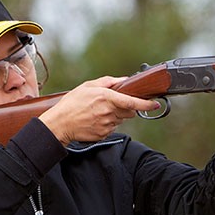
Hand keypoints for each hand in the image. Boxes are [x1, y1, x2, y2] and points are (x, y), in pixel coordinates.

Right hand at [38, 76, 158, 144]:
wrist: (60, 124)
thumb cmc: (71, 104)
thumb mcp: (87, 86)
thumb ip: (108, 82)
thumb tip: (123, 80)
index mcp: (106, 98)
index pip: (132, 102)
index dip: (146, 104)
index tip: (155, 104)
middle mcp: (108, 112)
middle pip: (129, 111)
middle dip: (126, 107)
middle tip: (112, 104)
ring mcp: (107, 125)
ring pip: (120, 119)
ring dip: (115, 115)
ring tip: (98, 112)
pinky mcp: (104, 134)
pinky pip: (112, 128)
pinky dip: (107, 123)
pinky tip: (95, 120)